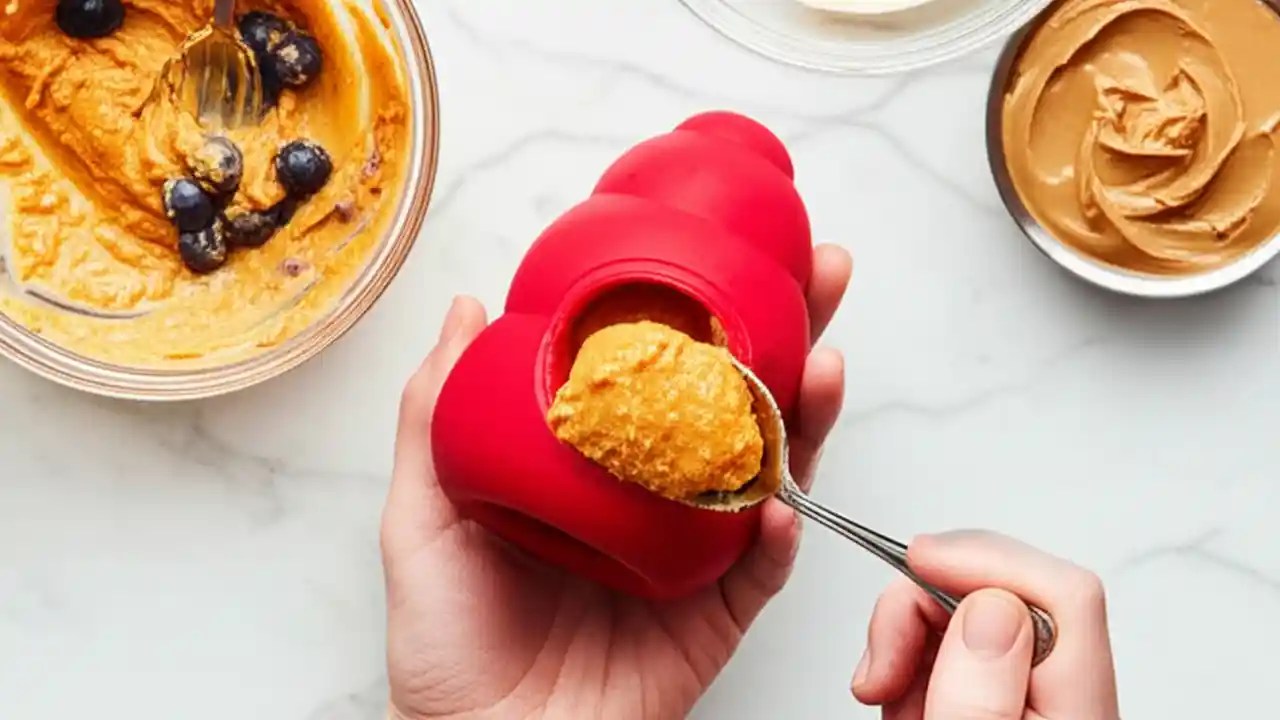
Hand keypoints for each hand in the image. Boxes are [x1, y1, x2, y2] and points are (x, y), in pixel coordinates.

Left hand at [381, 244, 852, 719]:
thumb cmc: (448, 644)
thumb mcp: (423, 517)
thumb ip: (435, 416)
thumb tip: (466, 308)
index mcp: (601, 464)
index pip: (665, 369)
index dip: (705, 307)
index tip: (731, 246)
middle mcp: (659, 498)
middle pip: (738, 402)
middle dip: (792, 334)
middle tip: (821, 274)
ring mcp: (694, 555)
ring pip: (769, 473)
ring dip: (805, 416)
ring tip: (820, 363)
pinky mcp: (715, 619)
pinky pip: (760, 573)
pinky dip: (779, 536)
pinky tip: (781, 495)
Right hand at [851, 531, 1119, 719]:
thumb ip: (980, 695)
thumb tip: (988, 606)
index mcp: (1078, 712)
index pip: (1063, 591)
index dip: (985, 558)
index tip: (916, 560)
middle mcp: (1067, 700)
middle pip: (1006, 594)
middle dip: (925, 605)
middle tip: (882, 660)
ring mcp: (1035, 701)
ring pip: (972, 619)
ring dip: (910, 642)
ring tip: (885, 694)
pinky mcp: (1005, 702)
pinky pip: (956, 652)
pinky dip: (912, 665)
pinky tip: (900, 703)